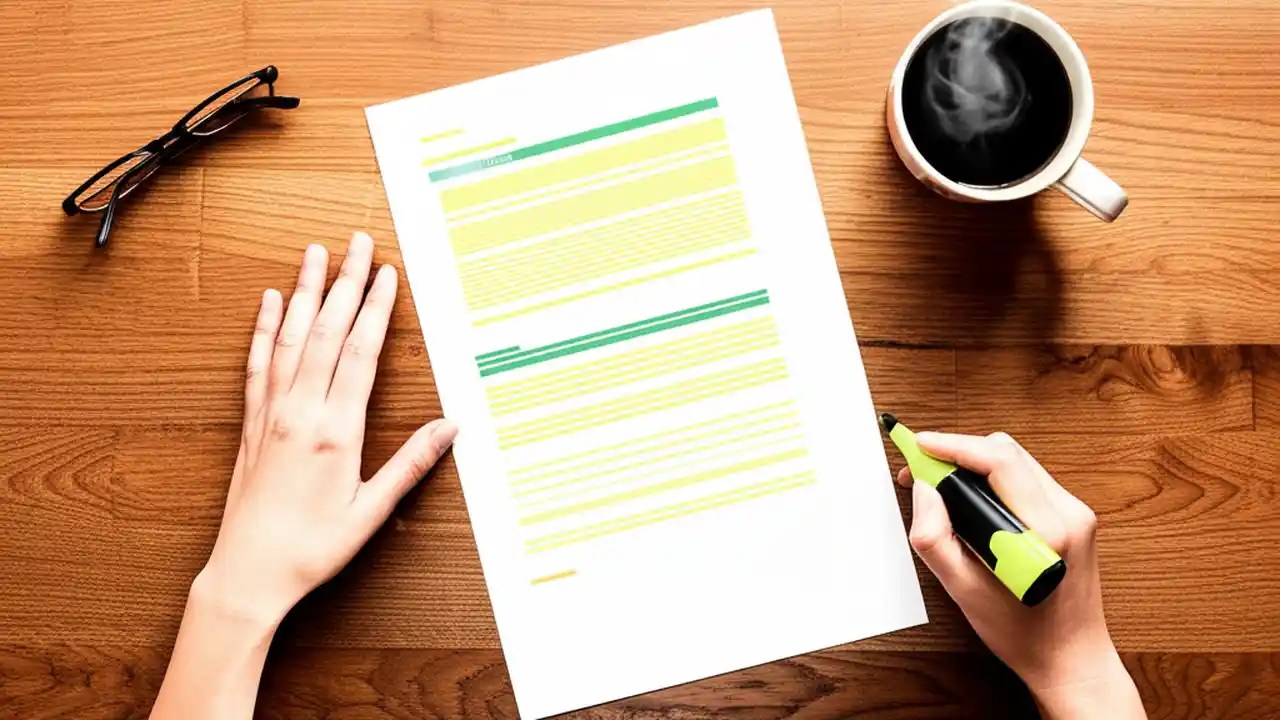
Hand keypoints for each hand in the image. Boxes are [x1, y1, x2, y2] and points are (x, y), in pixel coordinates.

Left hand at [196, 232, 456, 626]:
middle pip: (325, 331)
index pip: (359, 352)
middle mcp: (299, 411)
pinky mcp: (250, 423)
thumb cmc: (313, 548)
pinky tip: (269, 302)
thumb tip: (452, 425)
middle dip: (343, 282)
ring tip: (314, 253)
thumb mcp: (373, 509)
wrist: (249, 574)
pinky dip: (264, 329)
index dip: (375, 308)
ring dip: (303, 292)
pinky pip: (258, 363)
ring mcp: (271, 413)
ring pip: (290, 337)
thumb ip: (412, 463)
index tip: (387, 273)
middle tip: (356, 242)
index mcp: (336, 429)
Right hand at [896, 432, 1144, 718]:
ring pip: (1016, 461)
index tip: (917, 446)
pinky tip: (971, 500)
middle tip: (920, 470)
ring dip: (974, 464)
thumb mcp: (963, 591)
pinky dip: (993, 479)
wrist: (1072, 659)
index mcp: (1046, 531)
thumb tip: (923, 489)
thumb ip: (935, 537)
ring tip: (940, 486)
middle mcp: (1068, 513)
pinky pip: (1026, 479)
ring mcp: (1076, 512)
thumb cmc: (1024, 634)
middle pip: (1006, 452)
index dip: (952, 445)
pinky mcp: (1075, 516)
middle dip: (958, 452)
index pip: (997, 461)